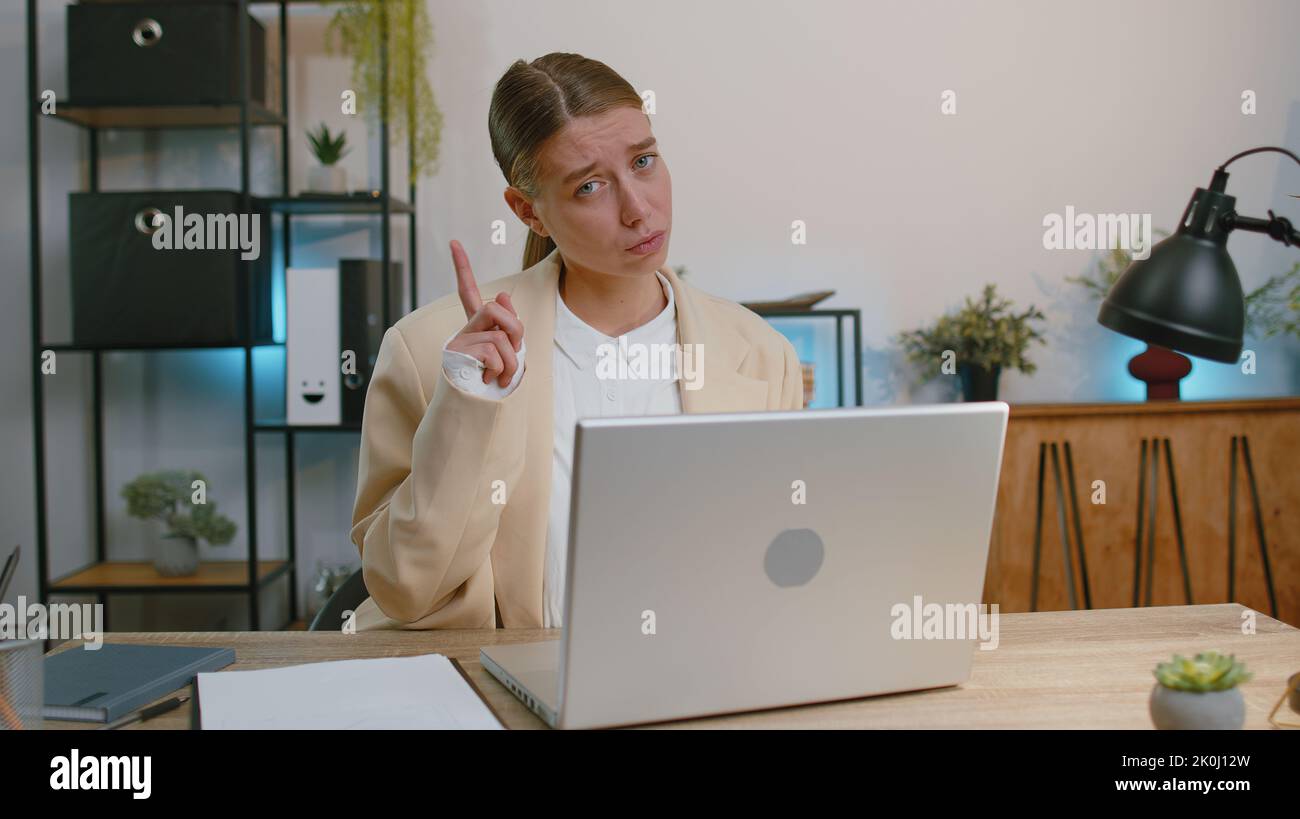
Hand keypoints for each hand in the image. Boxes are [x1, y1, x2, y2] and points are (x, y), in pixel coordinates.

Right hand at [446, 239, 524, 387]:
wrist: (477, 407)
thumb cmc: (495, 380)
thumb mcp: (509, 350)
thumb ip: (508, 325)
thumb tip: (505, 295)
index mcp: (477, 326)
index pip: (468, 291)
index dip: (462, 266)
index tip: (454, 242)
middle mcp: (465, 329)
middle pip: (496, 308)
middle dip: (515, 330)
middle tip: (514, 352)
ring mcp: (459, 341)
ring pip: (501, 336)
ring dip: (513, 361)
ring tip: (503, 376)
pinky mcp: (457, 355)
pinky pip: (494, 354)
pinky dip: (501, 370)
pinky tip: (490, 380)